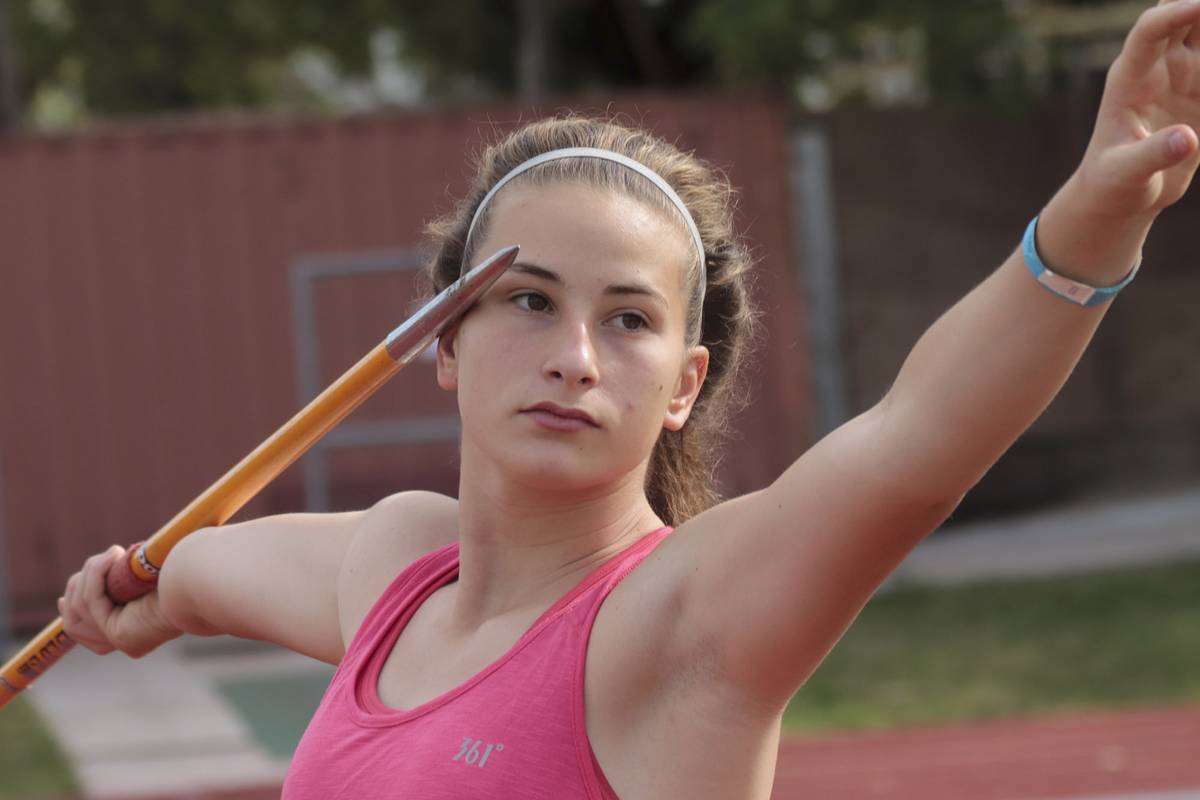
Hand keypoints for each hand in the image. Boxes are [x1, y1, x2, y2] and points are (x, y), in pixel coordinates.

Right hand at [59, 545, 181, 657]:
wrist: (205, 581)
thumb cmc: (187, 570)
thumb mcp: (145, 572)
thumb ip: (127, 576)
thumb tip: (121, 563)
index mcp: (135, 628)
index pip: (86, 632)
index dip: (71, 612)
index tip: (63, 597)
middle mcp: (128, 639)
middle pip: (75, 622)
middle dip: (80, 585)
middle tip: (108, 558)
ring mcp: (123, 640)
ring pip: (76, 610)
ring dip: (90, 575)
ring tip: (115, 554)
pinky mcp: (121, 636)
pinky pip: (91, 601)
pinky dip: (96, 576)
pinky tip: (114, 557)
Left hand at [1077, 0, 1199, 218]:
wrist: (1121, 194)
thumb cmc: (1112, 183)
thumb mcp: (1125, 174)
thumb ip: (1151, 155)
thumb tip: (1185, 140)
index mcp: (1130, 80)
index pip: (1149, 31)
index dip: (1174, 14)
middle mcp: (1157, 68)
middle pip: (1180, 14)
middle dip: (1196, 3)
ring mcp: (1183, 76)